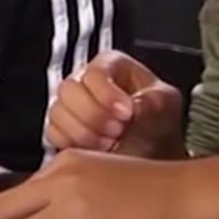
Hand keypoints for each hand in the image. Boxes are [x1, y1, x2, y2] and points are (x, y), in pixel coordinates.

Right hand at [46, 51, 181, 157]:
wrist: (153, 153)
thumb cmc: (157, 122)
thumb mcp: (166, 105)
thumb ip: (154, 101)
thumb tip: (137, 104)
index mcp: (112, 66)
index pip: (95, 71)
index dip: (107, 93)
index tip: (125, 113)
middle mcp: (86, 82)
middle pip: (69, 90)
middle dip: (93, 115)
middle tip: (117, 130)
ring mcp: (72, 105)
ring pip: (58, 112)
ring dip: (83, 132)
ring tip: (109, 143)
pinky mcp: (63, 128)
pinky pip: (53, 133)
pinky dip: (71, 144)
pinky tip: (94, 151)